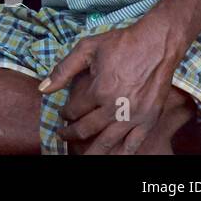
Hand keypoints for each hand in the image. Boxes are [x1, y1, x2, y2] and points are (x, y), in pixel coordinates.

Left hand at [41, 18, 185, 154]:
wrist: (157, 45)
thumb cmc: (121, 44)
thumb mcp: (87, 49)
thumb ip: (63, 69)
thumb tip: (43, 88)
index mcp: (99, 90)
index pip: (74, 111)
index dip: (64, 114)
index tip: (62, 113)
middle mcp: (115, 108)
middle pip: (87, 129)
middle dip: (71, 134)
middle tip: (63, 135)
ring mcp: (134, 116)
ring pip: (108, 143)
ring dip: (91, 151)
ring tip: (80, 154)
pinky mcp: (150, 120)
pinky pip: (133, 144)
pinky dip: (121, 153)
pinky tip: (111, 156)